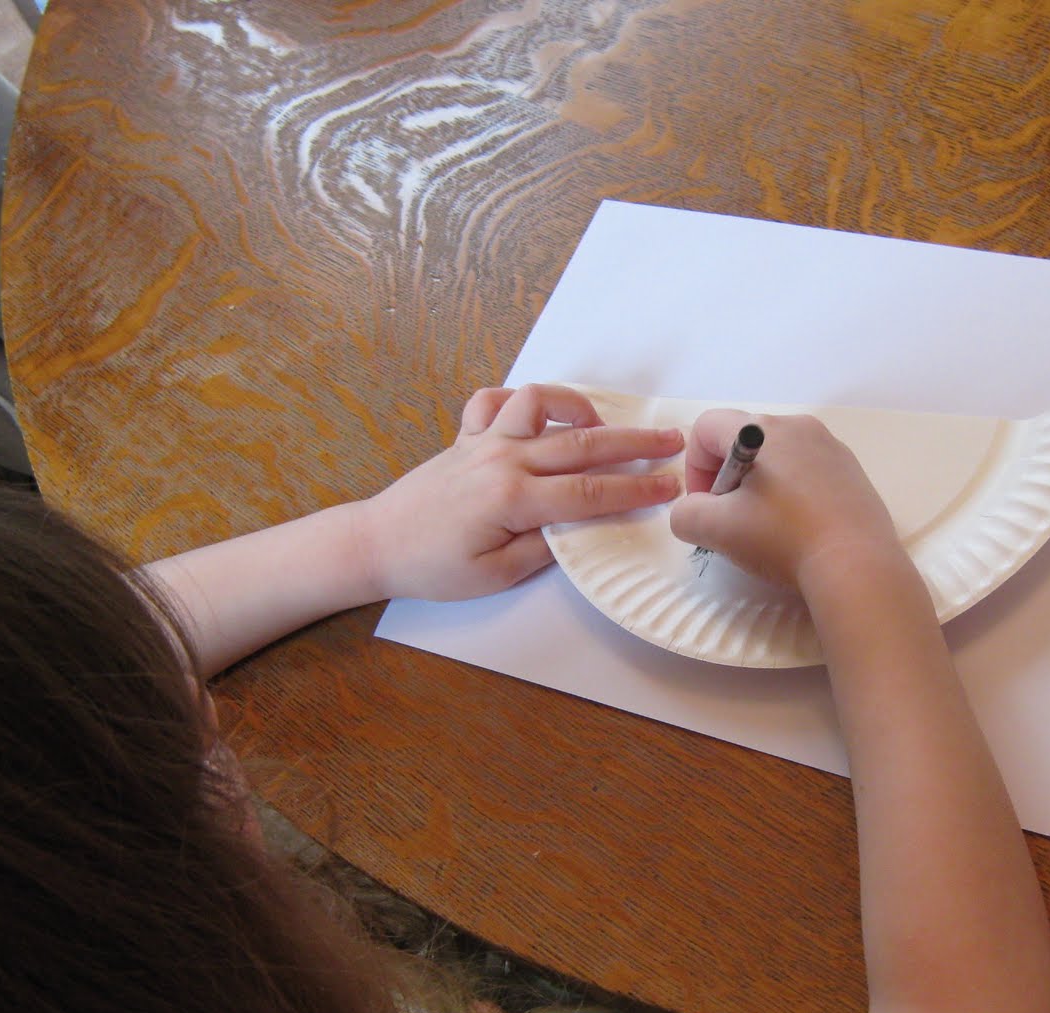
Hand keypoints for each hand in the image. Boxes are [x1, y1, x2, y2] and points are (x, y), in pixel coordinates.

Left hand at [357, 383, 682, 600]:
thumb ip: (543, 547)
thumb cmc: (432, 567)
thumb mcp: (496, 575)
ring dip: (578, 406)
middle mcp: (501, 460)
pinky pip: (495, 400)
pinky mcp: (465, 438)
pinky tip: (539, 415)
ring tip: (602, 422)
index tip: (672, 486)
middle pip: (581, 443)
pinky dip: (521, 400)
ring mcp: (482, 442)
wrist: (377, 544)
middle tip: (669, 441)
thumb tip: (578, 528)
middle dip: (632, 443)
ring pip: (540, 404)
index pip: (590, 492)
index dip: (636, 489)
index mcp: (512, 498)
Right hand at [669, 409, 903, 590]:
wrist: (856, 566)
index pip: (706, 428)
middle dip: (727, 479)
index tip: (707, 508)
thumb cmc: (782, 539)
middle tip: (734, 522)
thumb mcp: (716, 530)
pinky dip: (792, 495)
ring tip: (769, 529)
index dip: (694, 468)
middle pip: (742, 441)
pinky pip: (808, 473)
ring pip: (777, 458)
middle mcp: (799, 426)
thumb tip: (694, 511)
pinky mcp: (853, 472)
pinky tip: (800, 530)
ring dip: (759, 488)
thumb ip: (685, 514)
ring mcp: (831, 447)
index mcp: (763, 429)